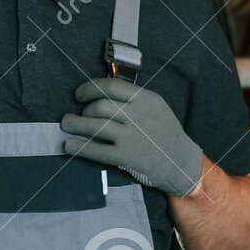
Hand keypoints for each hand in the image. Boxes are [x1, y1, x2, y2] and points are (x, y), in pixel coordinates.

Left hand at [60, 77, 203, 196]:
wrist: (182, 163)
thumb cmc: (167, 134)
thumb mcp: (157, 109)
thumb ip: (134, 100)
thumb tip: (101, 95)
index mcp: (147, 100)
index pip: (111, 86)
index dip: (90, 88)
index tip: (80, 94)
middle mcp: (139, 116)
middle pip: (100, 105)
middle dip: (83, 109)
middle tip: (76, 115)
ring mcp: (133, 137)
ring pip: (95, 125)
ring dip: (75, 124)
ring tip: (67, 125)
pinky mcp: (127, 156)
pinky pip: (96, 150)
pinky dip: (78, 146)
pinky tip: (69, 145)